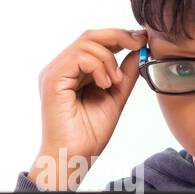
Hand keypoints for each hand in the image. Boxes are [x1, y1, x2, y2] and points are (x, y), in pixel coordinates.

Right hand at [28, 27, 146, 189]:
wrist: (74, 157)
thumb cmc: (89, 134)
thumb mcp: (115, 96)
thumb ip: (125, 74)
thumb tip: (139, 50)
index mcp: (72, 71)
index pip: (94, 41)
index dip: (119, 36)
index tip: (142, 40)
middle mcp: (60, 68)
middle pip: (90, 35)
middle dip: (118, 36)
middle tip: (139, 44)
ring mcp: (54, 72)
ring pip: (86, 43)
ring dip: (109, 59)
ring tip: (114, 82)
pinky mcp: (52, 80)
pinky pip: (79, 57)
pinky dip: (99, 67)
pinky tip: (105, 85)